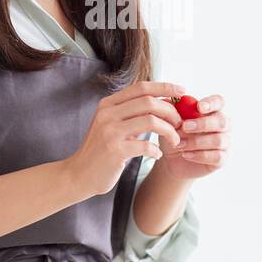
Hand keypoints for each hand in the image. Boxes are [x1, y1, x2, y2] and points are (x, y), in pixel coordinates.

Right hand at [64, 81, 184, 197]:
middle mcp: (108, 114)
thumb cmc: (101, 150)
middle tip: (179, 122)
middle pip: (149, 102)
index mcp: (108, 104)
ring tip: (175, 140)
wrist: (79, 174)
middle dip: (170, 111)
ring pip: (151, 121)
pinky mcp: (115, 150)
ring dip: (169, 131)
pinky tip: (157, 154)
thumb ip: (130, 113)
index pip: (141, 87)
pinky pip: (146, 145)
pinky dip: (156, 150)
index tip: (182, 91)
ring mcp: (110, 132)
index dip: (165, 87)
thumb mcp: (111, 125)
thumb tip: (163, 102)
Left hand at [155, 94, 229, 181]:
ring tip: (179, 144)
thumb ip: (172, 109)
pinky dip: (199, 155)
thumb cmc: (174, 136)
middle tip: (185, 127)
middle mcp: (222, 125)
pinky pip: (217, 156)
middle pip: (222, 121)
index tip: (199, 107)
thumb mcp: (169, 122)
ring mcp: (225, 142)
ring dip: (196, 142)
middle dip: (203, 124)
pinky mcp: (222, 159)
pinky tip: (186, 154)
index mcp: (212, 111)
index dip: (211, 103)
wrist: (172, 161)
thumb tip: (172, 99)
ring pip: (218, 140)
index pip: (218, 101)